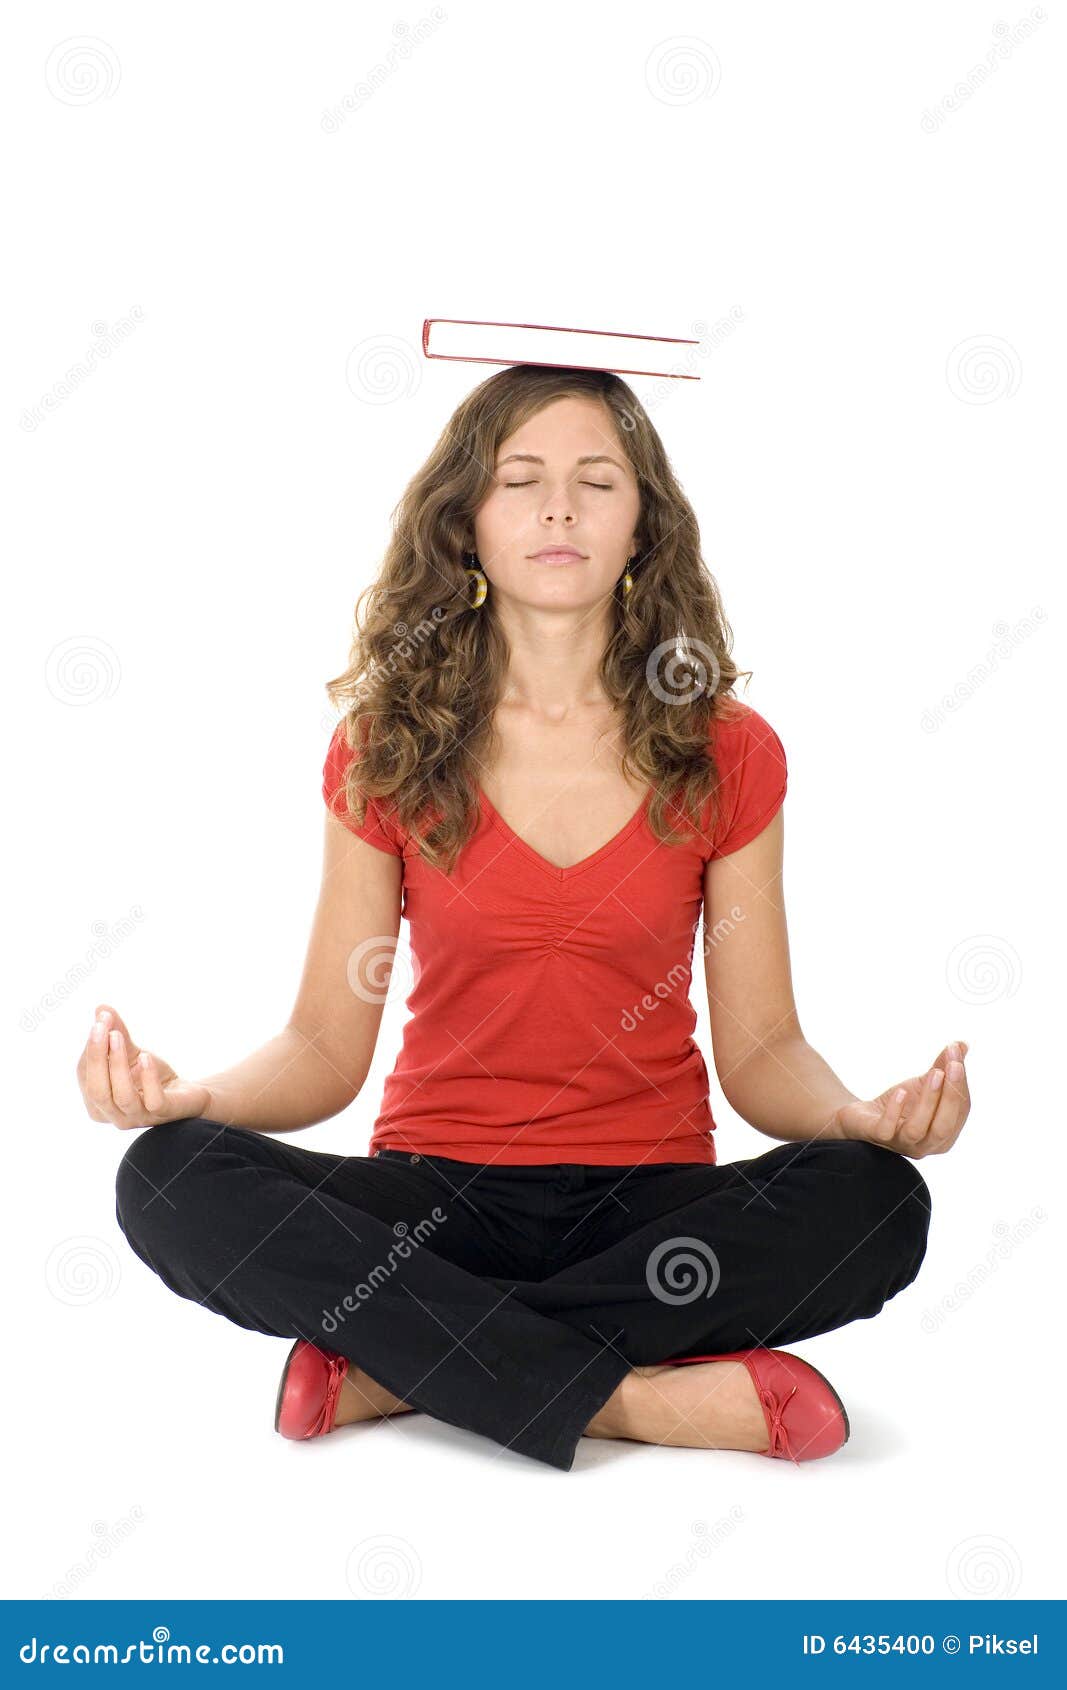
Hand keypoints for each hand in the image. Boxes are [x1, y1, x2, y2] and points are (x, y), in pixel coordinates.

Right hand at [76, 1003, 209, 1129]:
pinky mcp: (163, 1113)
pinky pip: (153, 1100)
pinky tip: (146, 1056)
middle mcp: (115, 1115)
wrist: (187, 1094)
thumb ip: (115, 1033)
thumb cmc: (151, 1075)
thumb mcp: (131, 1052)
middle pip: (97, 1090)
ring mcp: (139, 1118)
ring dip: (117, 1063)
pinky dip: (148, 1078)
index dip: (91, 1048)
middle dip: (96, 1056)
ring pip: (122, 1095)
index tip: (102, 1019)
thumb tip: (101, 1009)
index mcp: (98, 1103)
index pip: (86, 1076)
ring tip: (118, 1036)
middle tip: (100, 1025)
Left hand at [832, 1041, 970, 1158]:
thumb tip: (961, 1044)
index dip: (960, 1082)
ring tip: (934, 1073)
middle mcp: (926, 1144)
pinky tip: (901, 1091)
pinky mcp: (877, 1137)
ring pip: (917, 1128)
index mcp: (945, 1133)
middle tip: (954, 1064)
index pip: (960, 1111)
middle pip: (944, 1126)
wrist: (863, 1117)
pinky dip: (894, 1110)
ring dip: (928, 1100)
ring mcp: (901, 1143)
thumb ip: (943, 1067)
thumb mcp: (923, 1083)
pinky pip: (887, 1130)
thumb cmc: (901, 1104)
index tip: (956, 1051)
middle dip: (951, 1095)